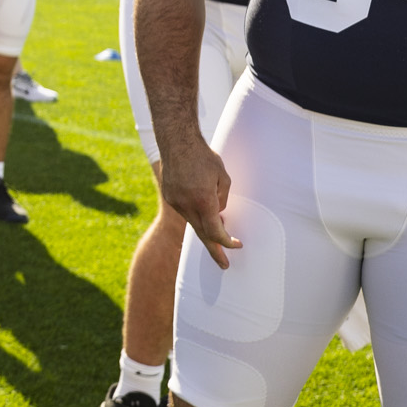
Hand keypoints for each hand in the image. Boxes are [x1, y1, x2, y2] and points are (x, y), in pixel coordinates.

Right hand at [158, 138, 241, 268]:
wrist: (177, 141)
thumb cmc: (203, 156)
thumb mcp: (223, 177)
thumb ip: (222, 199)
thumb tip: (218, 213)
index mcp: (203, 201)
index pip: (216, 232)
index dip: (227, 242)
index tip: (237, 244)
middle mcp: (187, 205)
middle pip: (202, 235)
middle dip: (214, 250)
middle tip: (224, 265)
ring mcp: (175, 201)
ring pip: (193, 222)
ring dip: (205, 227)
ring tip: (219, 228)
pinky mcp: (169, 196)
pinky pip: (185, 211)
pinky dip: (195, 213)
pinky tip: (201, 203)